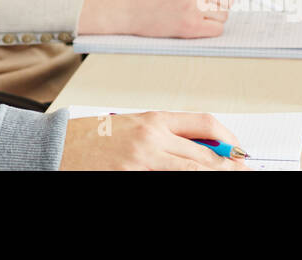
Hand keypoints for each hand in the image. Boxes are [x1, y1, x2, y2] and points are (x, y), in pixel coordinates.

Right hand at [60, 111, 248, 170]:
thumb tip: (203, 148)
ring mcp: (141, 161)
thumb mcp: (134, 126)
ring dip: (212, 176)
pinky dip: (183, 181)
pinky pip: (167, 181)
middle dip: (228, 167)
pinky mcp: (129, 177)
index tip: (239, 152)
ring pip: (191, 172)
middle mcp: (151, 138)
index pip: (205, 124)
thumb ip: (167, 135)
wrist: (59, 147)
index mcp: (154, 119)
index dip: (229, 140)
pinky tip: (193, 182)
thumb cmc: (94, 138)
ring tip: (227, 177)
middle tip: (242, 171)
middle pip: (204, 156)